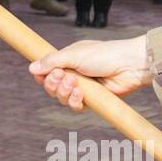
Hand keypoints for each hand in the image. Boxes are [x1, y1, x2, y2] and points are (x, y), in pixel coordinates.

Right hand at [28, 36, 151, 110]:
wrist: (130, 65)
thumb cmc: (105, 54)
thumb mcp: (74, 54)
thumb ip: (52, 62)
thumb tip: (31, 68)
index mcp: (67, 60)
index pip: (46, 71)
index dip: (43, 75)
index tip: (45, 73)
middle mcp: (73, 73)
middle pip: (51, 86)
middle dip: (53, 83)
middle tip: (63, 76)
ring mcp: (83, 87)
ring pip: (61, 97)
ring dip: (64, 92)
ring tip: (76, 84)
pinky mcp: (93, 99)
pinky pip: (76, 106)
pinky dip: (74, 102)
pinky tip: (80, 95)